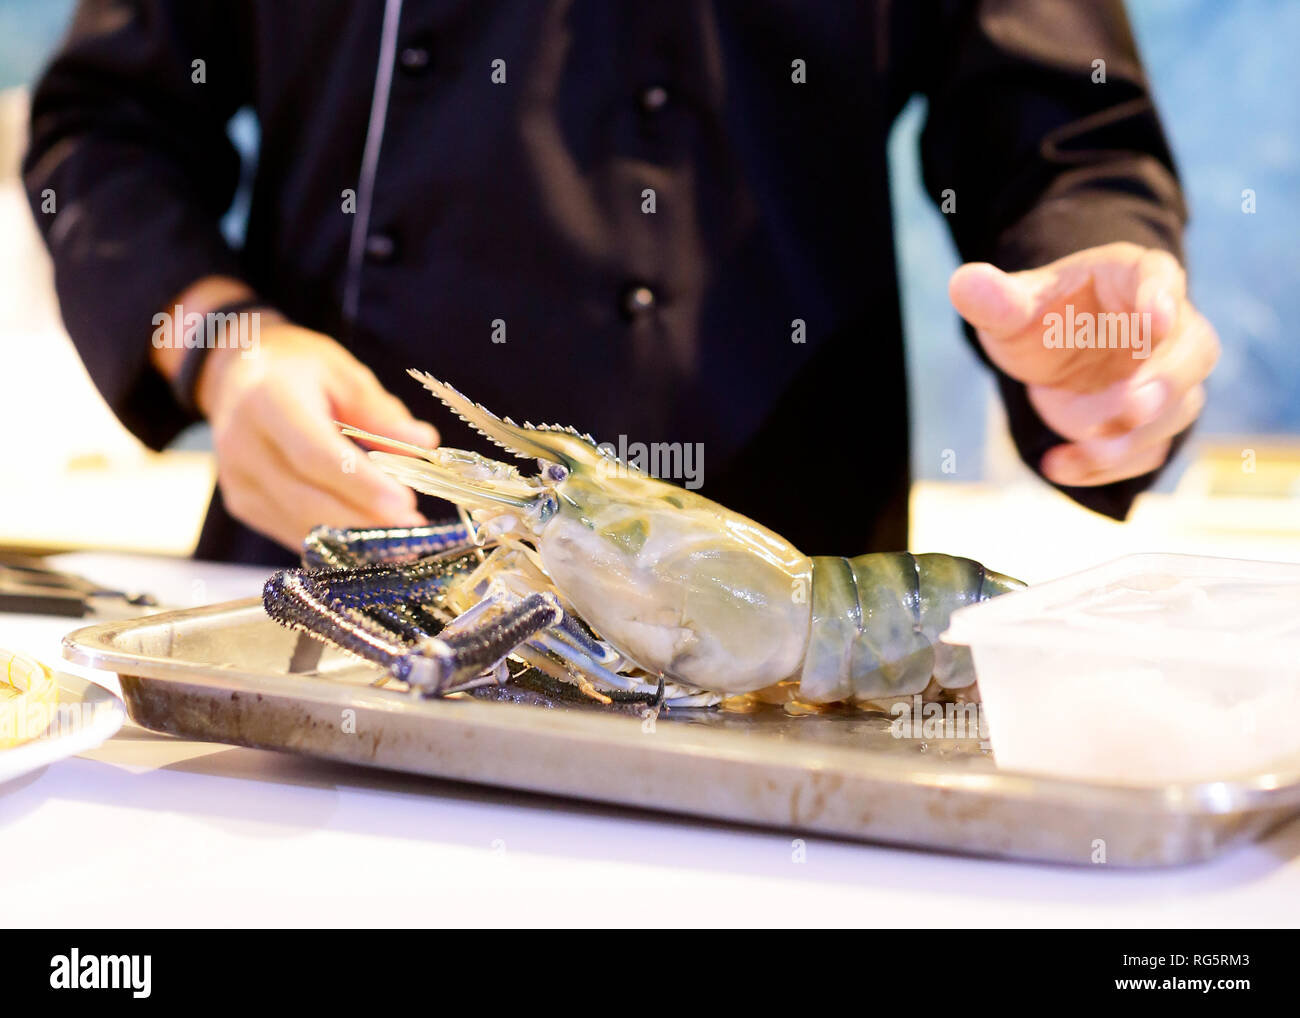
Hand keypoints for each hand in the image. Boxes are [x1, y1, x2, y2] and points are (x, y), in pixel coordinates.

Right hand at [198, 319, 438, 549]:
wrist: (238, 376)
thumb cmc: (300, 372)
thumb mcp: (344, 375)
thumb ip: (381, 412)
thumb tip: (424, 443)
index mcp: (268, 399)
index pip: (314, 453)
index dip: (360, 483)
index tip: (403, 502)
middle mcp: (242, 443)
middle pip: (306, 498)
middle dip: (363, 520)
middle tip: (411, 527)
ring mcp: (237, 479)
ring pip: (299, 523)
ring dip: (352, 538)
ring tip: (399, 537)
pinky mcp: (243, 503)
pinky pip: (292, 531)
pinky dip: (332, 540)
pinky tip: (368, 539)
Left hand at [949, 242, 1218, 486]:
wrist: (1051, 353)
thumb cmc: (1043, 317)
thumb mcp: (1013, 307)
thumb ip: (995, 300)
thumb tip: (962, 283)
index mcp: (1133, 278)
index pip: (1160, 277)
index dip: (1161, 298)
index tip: (1155, 320)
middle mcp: (1166, 328)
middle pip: (1193, 351)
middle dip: (1165, 383)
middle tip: (1131, 407)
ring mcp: (1165, 380)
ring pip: (1177, 409)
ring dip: (1134, 434)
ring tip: (1085, 444)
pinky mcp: (1151, 425)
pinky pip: (1144, 451)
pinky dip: (1105, 466)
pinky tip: (1058, 464)